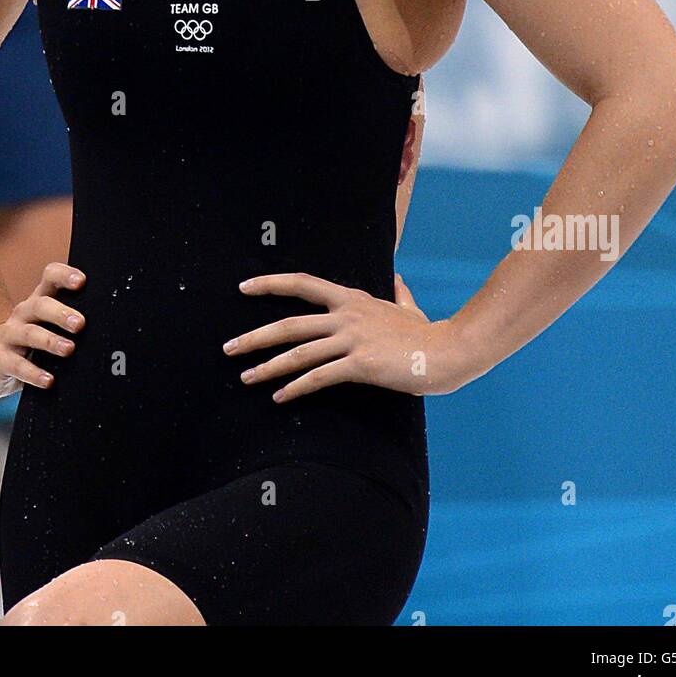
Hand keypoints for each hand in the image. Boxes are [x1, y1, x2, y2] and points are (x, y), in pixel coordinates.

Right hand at [0, 262, 86, 398]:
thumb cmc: (29, 342)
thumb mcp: (46, 326)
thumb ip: (69, 323)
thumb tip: (110, 328)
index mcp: (38, 301)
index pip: (50, 278)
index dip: (64, 275)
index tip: (82, 281)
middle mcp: (23, 314)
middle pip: (40, 305)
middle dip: (61, 313)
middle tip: (81, 324)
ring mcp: (9, 335)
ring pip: (29, 334)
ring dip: (50, 341)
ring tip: (69, 350)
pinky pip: (16, 365)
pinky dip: (33, 373)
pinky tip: (49, 380)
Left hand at [223, 271, 464, 402]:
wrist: (448, 351)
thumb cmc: (427, 332)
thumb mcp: (408, 306)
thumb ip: (397, 292)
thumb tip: (398, 279)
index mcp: (351, 299)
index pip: (302, 284)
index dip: (271, 284)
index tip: (244, 287)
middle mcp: (346, 315)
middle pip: (289, 324)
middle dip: (254, 337)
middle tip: (228, 348)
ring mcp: (352, 339)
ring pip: (298, 353)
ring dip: (268, 367)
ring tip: (245, 377)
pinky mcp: (360, 365)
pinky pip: (319, 377)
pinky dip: (296, 388)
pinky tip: (279, 397)